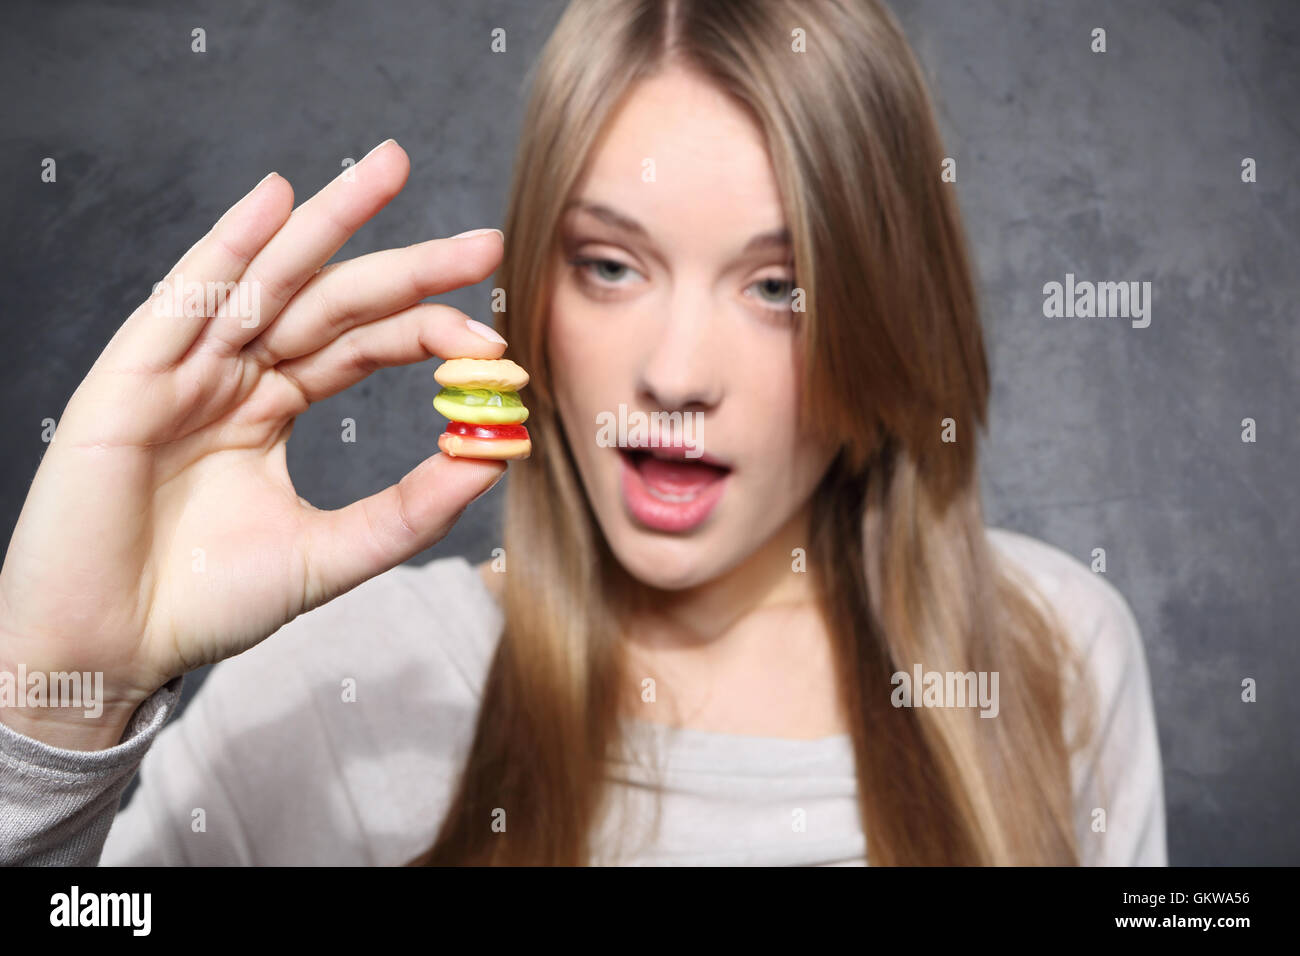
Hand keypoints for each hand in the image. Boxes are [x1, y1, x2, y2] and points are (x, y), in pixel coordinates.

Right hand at [0, 139, 508, 747]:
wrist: (110, 649)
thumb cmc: (207, 604)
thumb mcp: (332, 553)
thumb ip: (411, 508)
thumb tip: (495, 457)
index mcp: (272, 407)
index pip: (365, 347)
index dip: (431, 336)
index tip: (499, 345)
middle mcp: (231, 375)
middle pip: (330, 300)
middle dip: (406, 268)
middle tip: (483, 245)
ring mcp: (182, 369)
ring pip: (266, 280)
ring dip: (329, 222)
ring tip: (390, 168)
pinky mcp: (131, 379)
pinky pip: (186, 299)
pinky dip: (230, 246)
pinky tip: (279, 198)